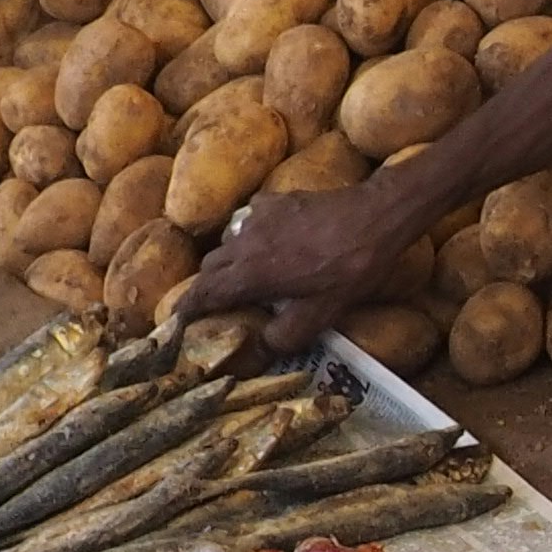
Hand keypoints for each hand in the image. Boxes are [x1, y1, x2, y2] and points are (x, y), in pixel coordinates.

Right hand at [176, 181, 415, 353]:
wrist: (374, 217)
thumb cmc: (350, 270)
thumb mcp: (321, 314)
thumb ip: (285, 336)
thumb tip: (260, 351)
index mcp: (250, 274)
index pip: (204, 293)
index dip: (187, 308)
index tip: (176, 319)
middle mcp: (243, 243)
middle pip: (210, 267)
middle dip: (209, 286)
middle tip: (219, 302)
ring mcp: (255, 217)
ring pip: (226, 242)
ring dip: (229, 260)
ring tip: (246, 274)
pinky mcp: (272, 200)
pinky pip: (246, 220)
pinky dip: (248, 236)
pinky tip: (270, 243)